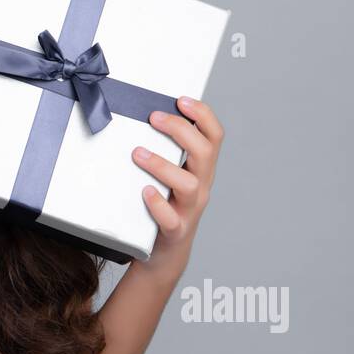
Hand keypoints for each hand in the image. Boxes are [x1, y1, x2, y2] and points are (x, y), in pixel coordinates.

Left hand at [130, 96, 223, 273]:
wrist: (165, 252)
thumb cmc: (165, 205)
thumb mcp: (170, 175)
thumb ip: (163, 151)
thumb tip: (140, 117)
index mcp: (201, 169)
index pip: (214, 136)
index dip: (202, 115)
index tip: (181, 100)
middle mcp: (201, 186)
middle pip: (205, 153)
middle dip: (180, 130)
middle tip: (154, 117)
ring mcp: (190, 209)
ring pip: (189, 184)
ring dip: (163, 165)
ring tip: (138, 153)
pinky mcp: (174, 230)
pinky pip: (171, 218)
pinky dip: (158, 204)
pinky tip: (145, 192)